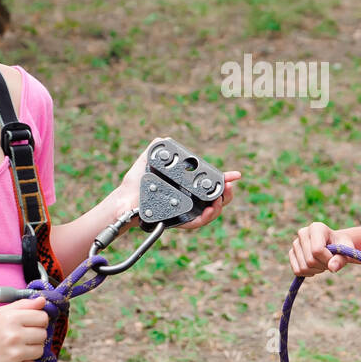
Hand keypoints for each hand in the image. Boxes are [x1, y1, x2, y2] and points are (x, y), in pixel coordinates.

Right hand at [0, 296, 50, 361]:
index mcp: (12, 318)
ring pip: (40, 351)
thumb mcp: (1, 313)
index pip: (43, 318)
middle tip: (20, 339)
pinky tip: (15, 361)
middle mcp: (14, 336)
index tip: (30, 325)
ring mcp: (14, 355)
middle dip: (34, 337)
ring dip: (31, 351)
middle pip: (43, 335)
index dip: (38, 321)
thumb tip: (43, 300)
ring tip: (16, 350)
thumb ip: (24, 305)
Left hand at [113, 137, 240, 230]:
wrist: (124, 198)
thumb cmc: (136, 182)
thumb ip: (157, 147)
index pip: (210, 183)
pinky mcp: (179, 222)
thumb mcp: (148, 160)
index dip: (225, 180)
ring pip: (210, 212)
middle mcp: (190, 199)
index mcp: (187, 186)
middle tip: (229, 187)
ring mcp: (186, 211)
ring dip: (219, 206)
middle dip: (227, 194)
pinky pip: (196, 222)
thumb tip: (164, 139)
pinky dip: (205, 217)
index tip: (236, 175)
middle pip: (217, 199)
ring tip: (218, 200)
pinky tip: (210, 210)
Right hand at [290, 222, 354, 277]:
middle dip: (323, 266)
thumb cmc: (341, 246)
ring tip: (323, 262)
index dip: (328, 259)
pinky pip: (297, 271)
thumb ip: (341, 259)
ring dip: (316, 270)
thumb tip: (332, 268)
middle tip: (330, 261)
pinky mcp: (291, 253)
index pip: (317, 250)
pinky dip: (308, 273)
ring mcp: (295, 243)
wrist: (334, 244)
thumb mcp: (346, 250)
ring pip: (303, 267)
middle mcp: (303, 233)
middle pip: (310, 260)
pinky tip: (315, 267)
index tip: (334, 258)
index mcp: (316, 228)